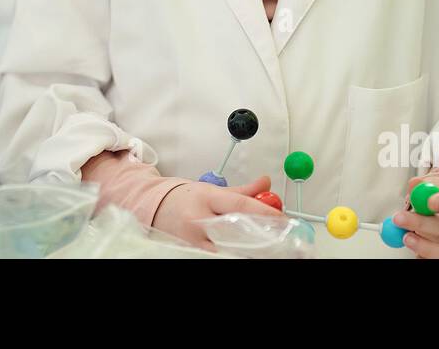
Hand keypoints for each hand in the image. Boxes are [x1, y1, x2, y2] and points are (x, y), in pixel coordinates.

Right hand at [151, 175, 283, 250]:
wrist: (157, 209)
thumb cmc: (185, 199)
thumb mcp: (213, 190)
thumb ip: (242, 190)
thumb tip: (266, 182)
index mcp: (205, 198)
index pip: (238, 205)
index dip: (263, 211)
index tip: (282, 217)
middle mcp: (198, 220)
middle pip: (236, 230)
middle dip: (259, 234)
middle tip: (278, 236)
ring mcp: (194, 241)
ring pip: (227, 249)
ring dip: (248, 247)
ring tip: (264, 246)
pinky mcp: (192, 253)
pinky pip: (217, 256)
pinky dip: (233, 254)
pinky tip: (245, 251)